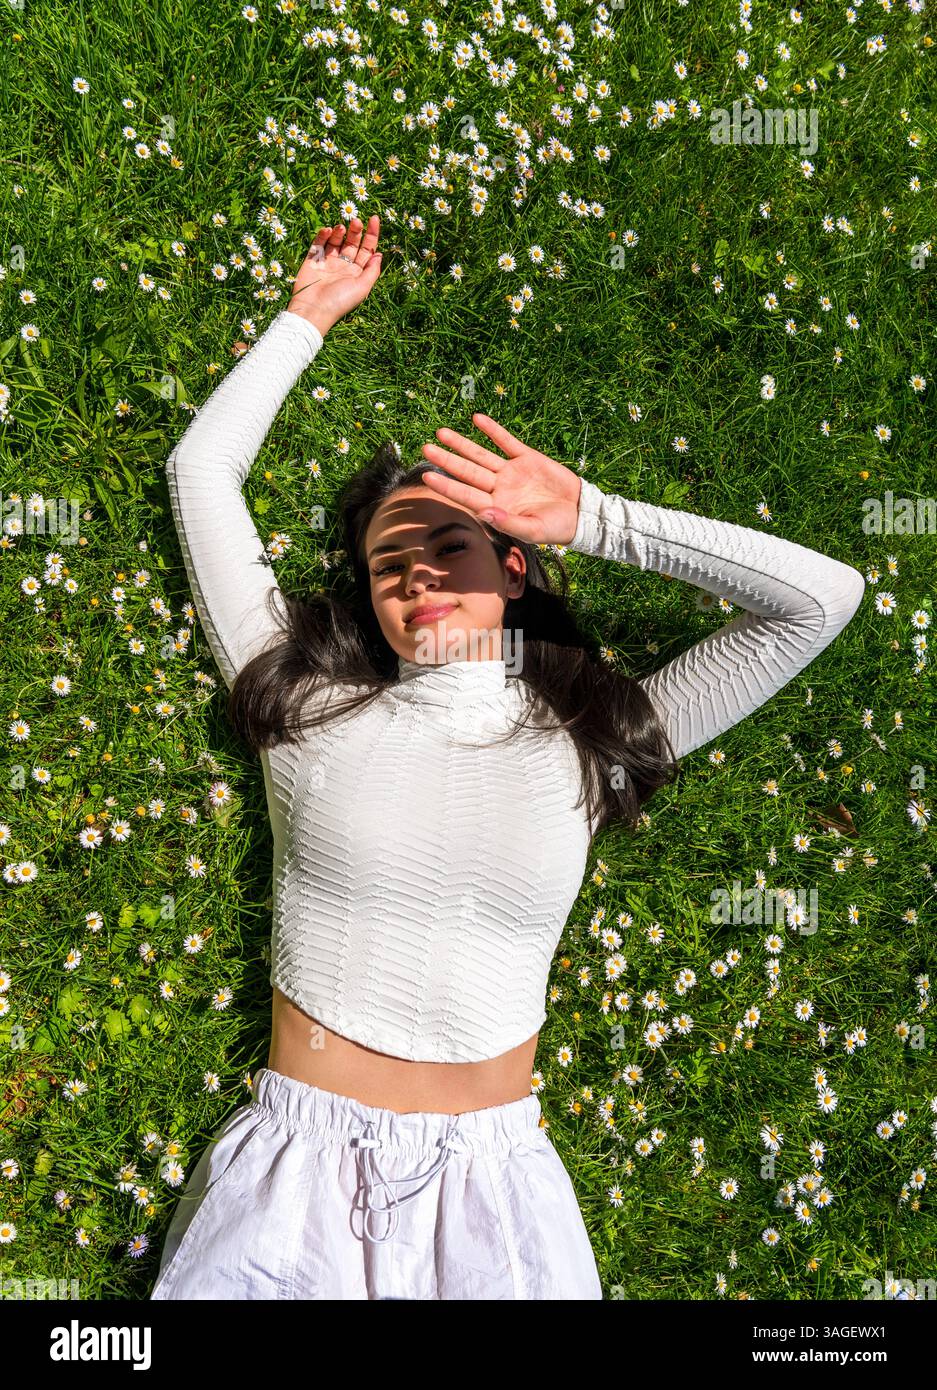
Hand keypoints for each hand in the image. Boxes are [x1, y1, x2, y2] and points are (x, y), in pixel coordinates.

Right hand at [287, 216, 382, 336]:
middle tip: (356, 220)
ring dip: (340, 231)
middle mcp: (343, 266)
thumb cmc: (340, 302)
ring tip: (341, 227)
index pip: (367, 249)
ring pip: (336, 240)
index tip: (374, 218)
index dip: (372, 234)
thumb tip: (380, 254)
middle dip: (356, 230)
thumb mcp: (362, 288)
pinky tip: (328, 230)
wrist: (313, 310)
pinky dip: (323, 234)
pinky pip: (319, 243)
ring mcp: (327, 262)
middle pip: (352, 242)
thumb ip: (372, 271)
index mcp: (357, 273)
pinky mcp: (312, 260)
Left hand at [419, 414, 583, 545]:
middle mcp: (499, 488)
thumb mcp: (533, 531)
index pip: (465, 495)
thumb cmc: (556, 528)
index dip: (446, 485)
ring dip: (462, 444)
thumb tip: (484, 513)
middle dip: (446, 460)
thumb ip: (508, 523)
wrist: (582, 513)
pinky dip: (492, 430)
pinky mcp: (527, 458)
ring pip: (481, 455)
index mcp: (497, 506)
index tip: (426, 476)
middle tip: (425, 448)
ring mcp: (512, 472)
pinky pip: (506, 441)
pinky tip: (476, 419)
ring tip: (441, 432)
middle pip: (467, 471)